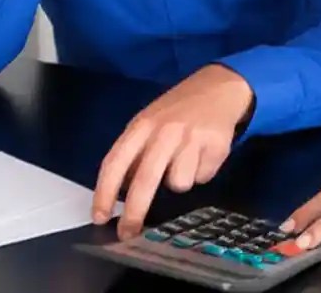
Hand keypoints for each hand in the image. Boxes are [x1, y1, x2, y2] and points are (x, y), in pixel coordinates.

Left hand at [91, 65, 254, 238]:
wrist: (220, 86)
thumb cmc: (178, 110)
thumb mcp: (149, 122)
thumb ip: (135, 153)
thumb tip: (121, 191)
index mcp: (141, 125)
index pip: (115, 162)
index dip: (104, 192)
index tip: (99, 217)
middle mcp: (164, 131)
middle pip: (144, 180)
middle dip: (134, 212)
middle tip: (127, 234)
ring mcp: (191, 138)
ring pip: (178, 183)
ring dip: (180, 181)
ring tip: (186, 161)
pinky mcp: (215, 146)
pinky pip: (202, 178)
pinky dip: (201, 173)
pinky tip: (203, 154)